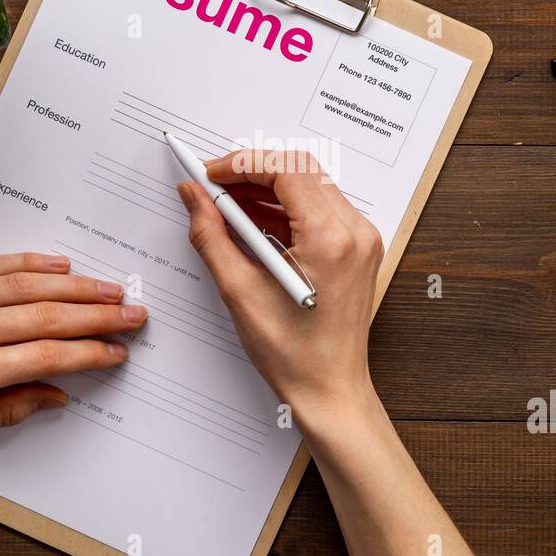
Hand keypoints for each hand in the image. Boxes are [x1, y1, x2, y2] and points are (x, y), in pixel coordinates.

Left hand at [0, 252, 147, 443]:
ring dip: (76, 286)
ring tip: (110, 288)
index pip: (46, 356)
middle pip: (47, 316)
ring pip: (27, 285)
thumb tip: (55, 394)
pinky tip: (59, 265)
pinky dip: (29, 262)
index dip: (91, 354)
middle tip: (134, 313)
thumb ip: (5, 408)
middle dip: (98, 316)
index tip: (118, 353)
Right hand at [177, 150, 383, 425]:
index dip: (242, 164)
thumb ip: (211, 235)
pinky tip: (254, 222)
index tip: (209, 174)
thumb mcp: (239, 291)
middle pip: (300, 170)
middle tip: (213, 186)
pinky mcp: (358, 248)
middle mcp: (355, 232)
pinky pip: (320, 208)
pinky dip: (285, 207)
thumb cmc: (293, 355)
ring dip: (267, 188)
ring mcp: (361, 239)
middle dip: (252, 172)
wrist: (330, 390)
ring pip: (310, 185)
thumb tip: (194, 196)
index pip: (285, 170)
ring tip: (227, 205)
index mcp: (331, 240)